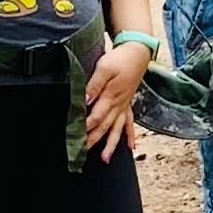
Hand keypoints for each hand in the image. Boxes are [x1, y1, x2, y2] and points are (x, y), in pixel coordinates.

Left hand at [82, 33, 154, 158]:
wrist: (137, 53)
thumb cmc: (120, 59)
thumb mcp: (104, 68)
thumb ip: (94, 85)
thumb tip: (85, 101)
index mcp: (110, 97)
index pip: (96, 116)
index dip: (86, 127)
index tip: (75, 137)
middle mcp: (118, 105)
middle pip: (104, 127)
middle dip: (93, 141)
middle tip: (82, 153)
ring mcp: (124, 106)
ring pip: (116, 129)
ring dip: (111, 144)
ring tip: (105, 159)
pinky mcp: (128, 103)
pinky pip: (129, 123)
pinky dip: (129, 136)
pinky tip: (130, 147)